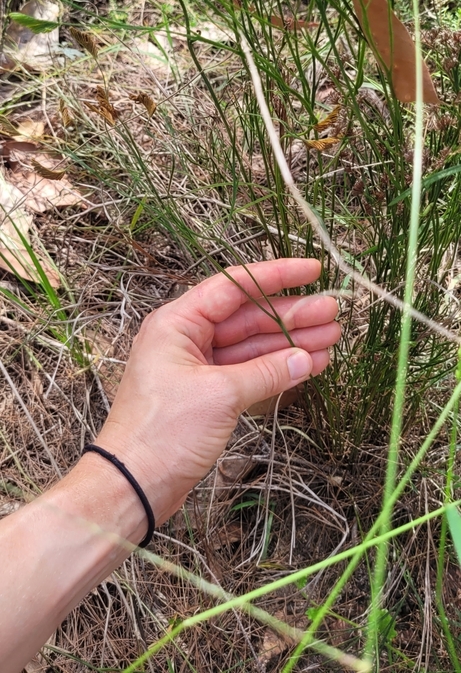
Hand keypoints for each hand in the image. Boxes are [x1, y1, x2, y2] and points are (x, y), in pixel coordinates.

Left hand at [90, 258, 339, 529]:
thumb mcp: (220, 395)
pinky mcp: (208, 394)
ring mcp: (199, 367)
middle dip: (292, 314)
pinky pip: (250, 371)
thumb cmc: (162, 433)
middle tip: (333, 312)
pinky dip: (279, 369)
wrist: (132, 486)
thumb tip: (306, 357)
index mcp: (178, 323)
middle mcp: (187, 338)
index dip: (277, 275)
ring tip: (332, 339)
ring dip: (291, 342)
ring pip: (253, 345)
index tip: (313, 270)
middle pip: (248, 316)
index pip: (235, 286)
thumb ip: (267, 372)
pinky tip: (310, 364)